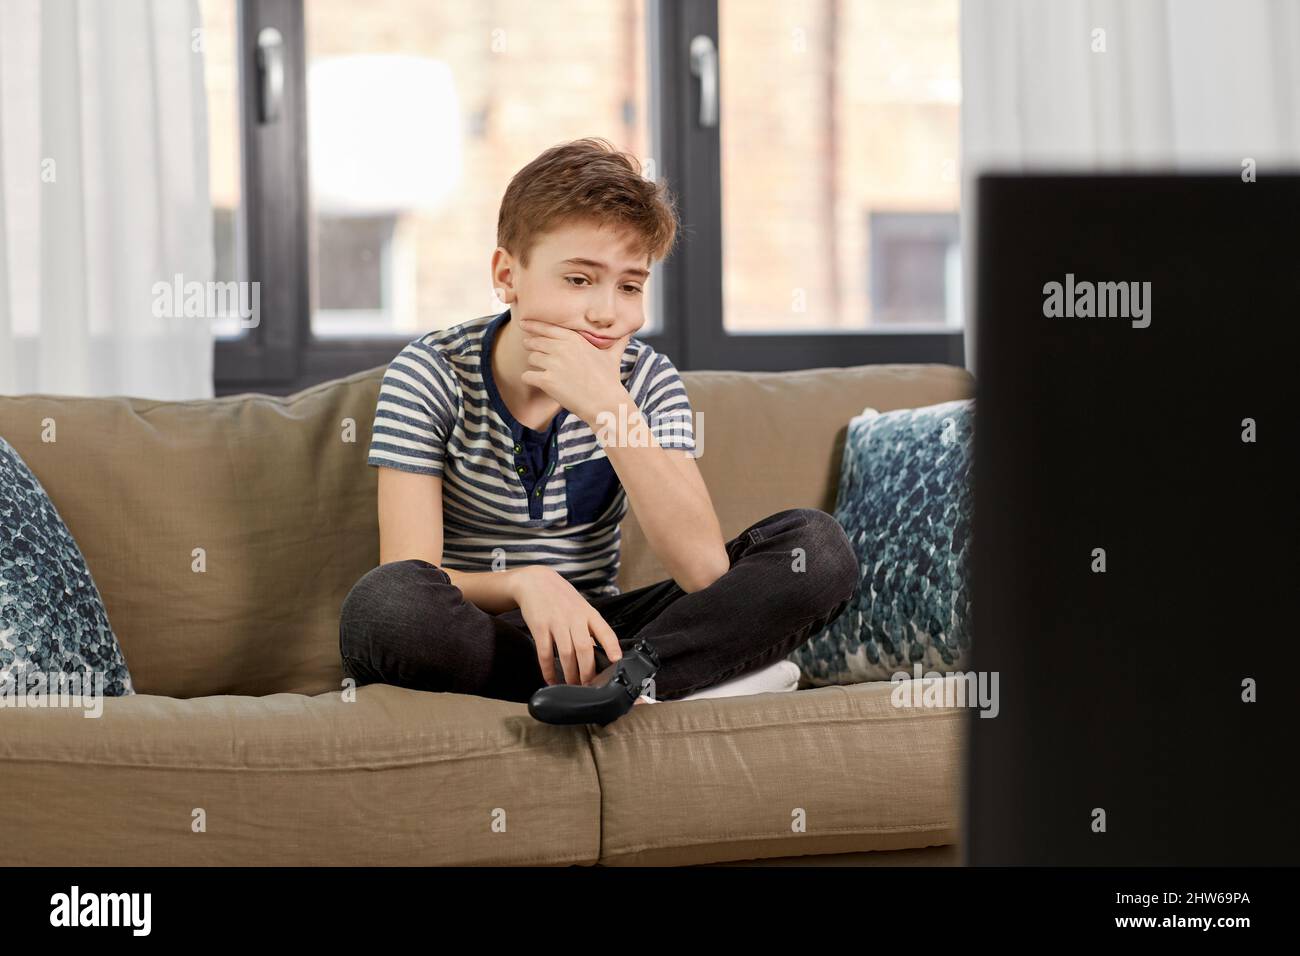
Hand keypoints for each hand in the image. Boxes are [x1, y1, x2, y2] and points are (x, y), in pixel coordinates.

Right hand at [512, 566, 622, 685]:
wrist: (535, 581)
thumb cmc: (562, 598)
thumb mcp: (581, 608)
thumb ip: (590, 629)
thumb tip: (600, 654)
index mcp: (589, 613)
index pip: (605, 631)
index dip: (612, 646)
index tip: (617, 661)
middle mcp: (574, 617)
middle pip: (584, 648)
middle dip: (587, 671)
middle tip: (589, 686)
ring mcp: (556, 622)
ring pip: (566, 653)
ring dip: (570, 674)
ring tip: (573, 685)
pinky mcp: (539, 626)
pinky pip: (544, 653)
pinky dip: (548, 670)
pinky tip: (551, 679)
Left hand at [517, 317, 630, 424]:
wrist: (605, 403)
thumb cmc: (609, 380)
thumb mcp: (613, 356)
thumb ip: (618, 341)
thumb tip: (629, 331)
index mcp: (574, 339)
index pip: (547, 327)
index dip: (533, 325)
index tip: (523, 322)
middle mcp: (561, 348)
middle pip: (535, 341)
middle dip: (532, 345)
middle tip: (532, 349)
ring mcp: (553, 364)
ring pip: (531, 358)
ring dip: (535, 364)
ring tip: (545, 371)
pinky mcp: (547, 380)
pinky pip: (528, 375)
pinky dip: (530, 379)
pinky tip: (539, 382)